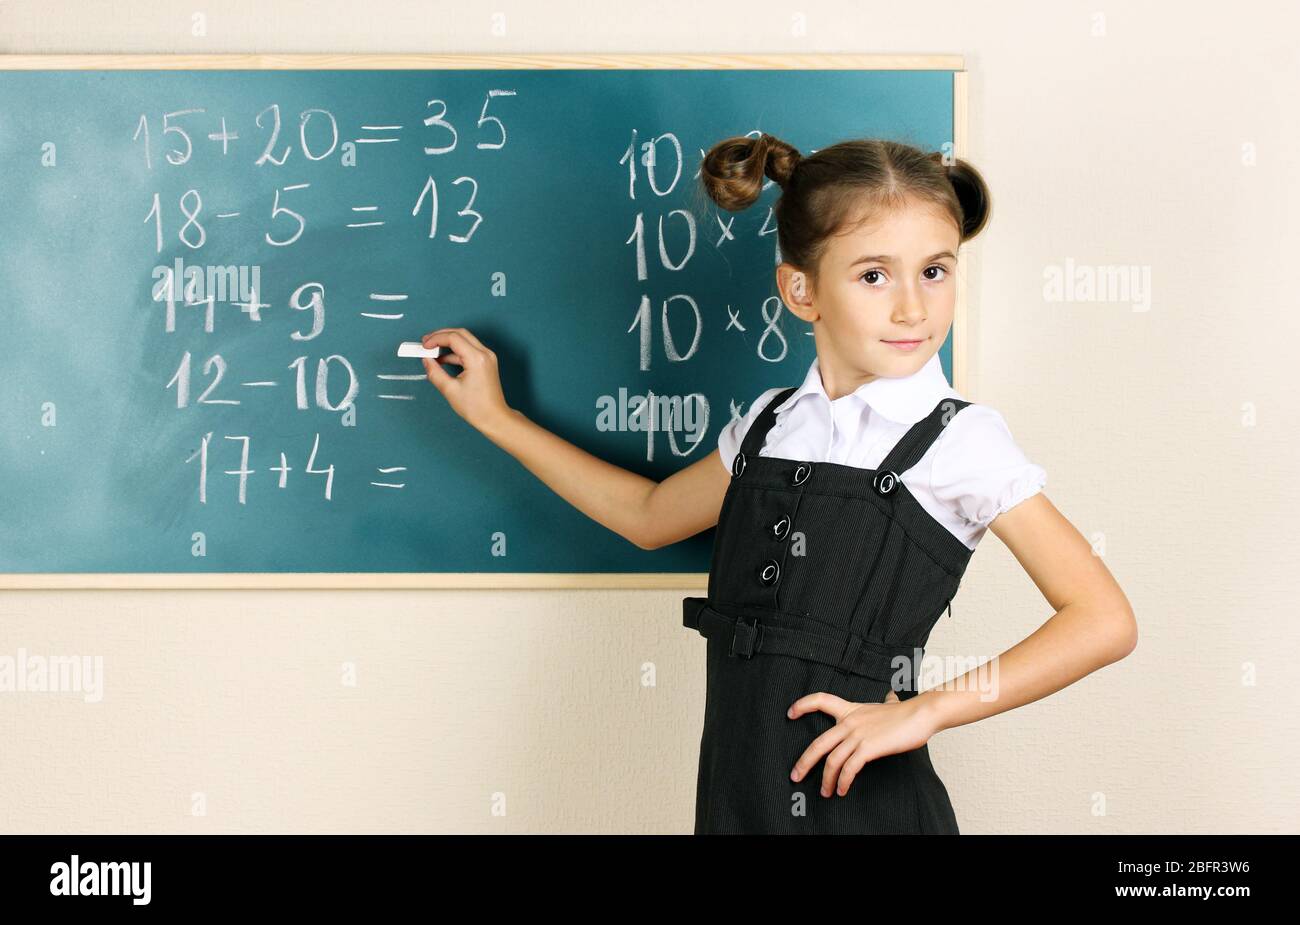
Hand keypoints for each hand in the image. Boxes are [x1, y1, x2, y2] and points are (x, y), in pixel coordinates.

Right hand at [420, 327, 511, 432]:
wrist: (494, 417)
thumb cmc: (476, 407)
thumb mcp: (450, 390)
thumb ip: (435, 372)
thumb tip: (426, 360)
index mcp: (476, 359)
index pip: (453, 337)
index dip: (436, 339)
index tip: (424, 346)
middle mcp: (484, 354)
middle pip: (460, 333)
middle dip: (441, 335)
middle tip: (426, 343)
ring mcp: (487, 357)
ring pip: (465, 340)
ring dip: (447, 343)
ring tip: (431, 351)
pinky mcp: (486, 362)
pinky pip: (469, 350)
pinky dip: (455, 352)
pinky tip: (442, 360)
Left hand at [787, 688, 933, 797]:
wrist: (922, 713)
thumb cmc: (908, 712)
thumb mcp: (890, 704)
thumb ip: (886, 702)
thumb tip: (891, 696)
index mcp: (851, 709)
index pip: (821, 700)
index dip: (803, 705)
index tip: (790, 713)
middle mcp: (850, 722)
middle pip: (818, 743)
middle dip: (803, 762)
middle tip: (795, 776)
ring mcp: (858, 735)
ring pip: (831, 760)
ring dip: (826, 780)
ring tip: (825, 792)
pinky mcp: (869, 748)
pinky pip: (849, 768)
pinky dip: (843, 781)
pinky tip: (842, 789)